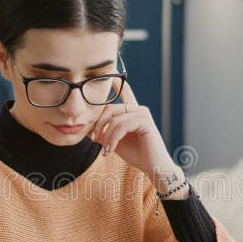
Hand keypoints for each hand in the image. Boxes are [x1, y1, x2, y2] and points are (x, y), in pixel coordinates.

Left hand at [90, 81, 187, 197]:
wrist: (154, 168)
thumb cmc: (137, 155)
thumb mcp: (115, 143)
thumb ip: (104, 134)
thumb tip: (89, 132)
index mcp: (132, 112)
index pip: (124, 93)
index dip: (116, 82)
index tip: (109, 73)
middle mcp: (139, 109)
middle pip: (110, 108)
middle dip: (98, 124)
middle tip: (93, 139)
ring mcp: (143, 114)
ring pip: (115, 119)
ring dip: (106, 136)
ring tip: (104, 151)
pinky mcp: (146, 122)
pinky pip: (122, 127)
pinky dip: (113, 139)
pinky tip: (110, 151)